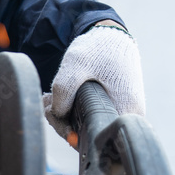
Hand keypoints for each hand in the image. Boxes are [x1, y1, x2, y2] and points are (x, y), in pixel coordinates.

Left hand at [43, 25, 145, 139]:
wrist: (111, 38)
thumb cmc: (98, 49)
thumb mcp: (76, 65)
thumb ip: (64, 91)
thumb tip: (59, 116)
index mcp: (126, 111)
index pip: (93, 136)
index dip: (68, 130)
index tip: (53, 114)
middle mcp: (127, 117)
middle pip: (89, 135)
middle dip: (62, 122)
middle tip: (47, 103)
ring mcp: (120, 114)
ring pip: (87, 128)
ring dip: (64, 117)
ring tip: (50, 99)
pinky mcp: (112, 110)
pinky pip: (89, 119)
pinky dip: (72, 112)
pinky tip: (58, 100)